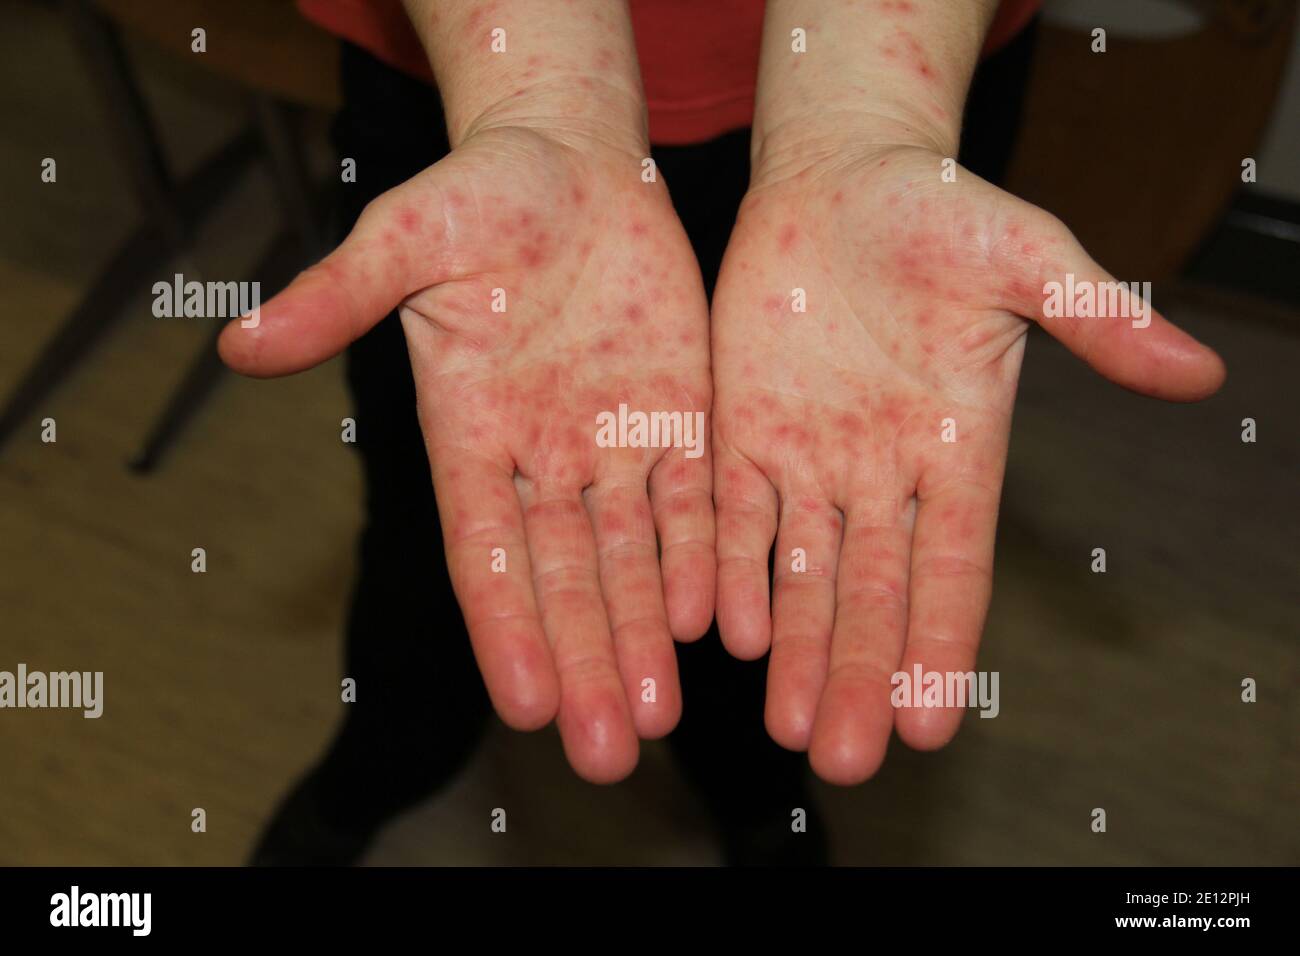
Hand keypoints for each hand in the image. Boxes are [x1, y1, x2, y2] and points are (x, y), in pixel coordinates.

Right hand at [219, 127, 713, 782]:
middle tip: (605, 750)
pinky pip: (690, 498)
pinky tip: (716, 621)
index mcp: (468, 434)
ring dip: (644, 635)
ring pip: (632, 558)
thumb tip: (236, 346)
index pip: (487, 551)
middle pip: (566, 579)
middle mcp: (542, 458)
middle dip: (584, 661)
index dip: (506, 626)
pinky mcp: (678, 415)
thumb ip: (337, 297)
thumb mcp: (405, 237)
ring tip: (659, 714)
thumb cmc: (480, 195)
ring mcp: (613, 443)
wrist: (573, 162)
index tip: (523, 704)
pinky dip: (700, 558)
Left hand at [710, 140, 1223, 783]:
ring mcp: (809, 455)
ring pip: (800, 572)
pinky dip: (729, 569)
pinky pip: (736, 513)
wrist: (840, 179)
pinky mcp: (744, 430)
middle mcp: (881, 471)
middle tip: (846, 757)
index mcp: (957, 446)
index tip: (931, 723)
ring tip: (788, 725)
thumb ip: (1098, 319)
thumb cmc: (940, 214)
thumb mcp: (1026, 257)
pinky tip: (727, 630)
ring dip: (794, 648)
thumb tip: (1202, 375)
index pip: (951, 565)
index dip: (940, 642)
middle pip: (870, 592)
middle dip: (859, 672)